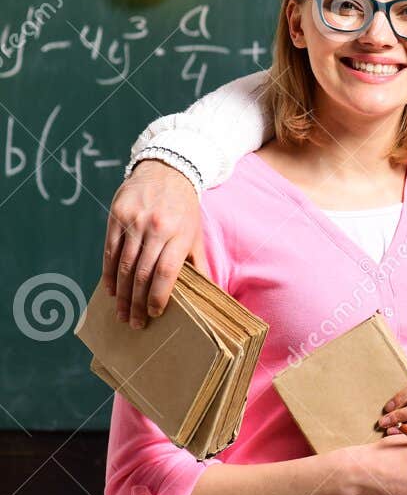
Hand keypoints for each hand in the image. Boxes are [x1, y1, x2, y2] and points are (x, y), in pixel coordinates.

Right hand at [104, 159, 206, 327]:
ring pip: (123, 265)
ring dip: (121, 293)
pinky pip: (109, 251)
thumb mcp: (196, 233)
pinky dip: (109, 273)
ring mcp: (134, 222)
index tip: (154, 314)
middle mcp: (155, 228)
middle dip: (137, 302)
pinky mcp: (116, 216)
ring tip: (121, 313)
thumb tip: (209, 294)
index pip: (166, 272)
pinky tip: (110, 290)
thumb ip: (199, 263)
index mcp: (179, 234)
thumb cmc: (184, 209)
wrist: (167, 170)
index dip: (158, 295)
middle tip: (134, 323)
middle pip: (142, 273)